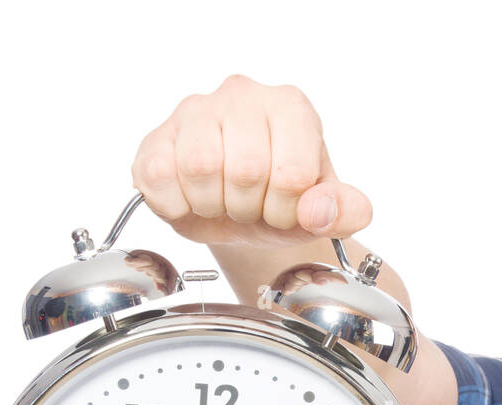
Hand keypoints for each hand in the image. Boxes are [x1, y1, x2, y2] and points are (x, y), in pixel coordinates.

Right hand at [131, 74, 372, 248]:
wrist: (236, 211)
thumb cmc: (281, 201)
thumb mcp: (322, 212)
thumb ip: (344, 211)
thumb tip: (319, 211)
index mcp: (291, 107)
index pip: (292, 172)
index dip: (285, 209)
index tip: (281, 209)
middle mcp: (242, 96)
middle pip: (245, 170)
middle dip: (249, 208)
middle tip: (249, 207)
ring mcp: (196, 111)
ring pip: (199, 167)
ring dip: (213, 205)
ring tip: (222, 201)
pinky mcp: (157, 136)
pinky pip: (159, 176)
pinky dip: (177, 205)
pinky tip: (192, 199)